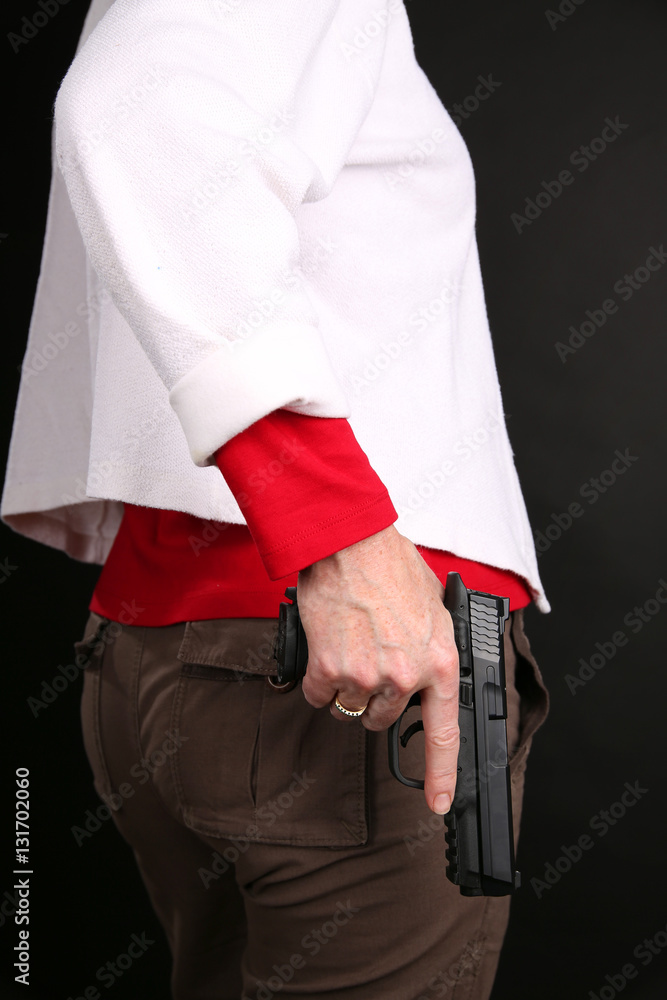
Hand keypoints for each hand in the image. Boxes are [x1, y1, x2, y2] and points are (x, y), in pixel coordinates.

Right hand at [297, 524, 459, 813]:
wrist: (350, 541)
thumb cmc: (391, 565)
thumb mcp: (434, 607)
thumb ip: (433, 647)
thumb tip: (427, 671)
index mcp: (440, 661)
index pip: (443, 732)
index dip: (442, 774)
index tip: (439, 802)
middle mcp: (406, 675)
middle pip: (382, 717)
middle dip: (374, 696)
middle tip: (369, 657)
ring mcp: (367, 675)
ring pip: (349, 706)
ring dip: (346, 685)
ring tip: (348, 643)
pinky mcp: (330, 668)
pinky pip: (319, 695)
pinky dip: (319, 677)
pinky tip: (327, 644)